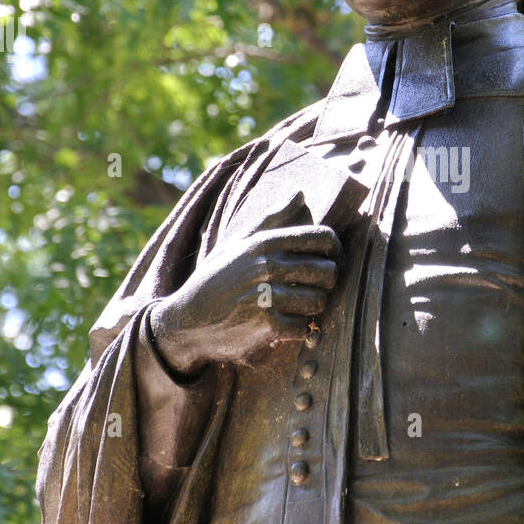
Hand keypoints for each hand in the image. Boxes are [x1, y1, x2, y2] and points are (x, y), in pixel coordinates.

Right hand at [149, 204, 340, 373]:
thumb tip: (300, 194)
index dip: (336, 250)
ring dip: (312, 308)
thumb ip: (273, 217)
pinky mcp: (267, 325)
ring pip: (319, 300)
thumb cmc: (217, 278)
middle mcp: (268, 265)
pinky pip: (303, 326)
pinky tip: (284, 324)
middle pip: (328, 271)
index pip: (322, 237)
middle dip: (327, 283)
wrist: (187, 319)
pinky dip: (297, 329)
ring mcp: (268, 295)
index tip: (331, 260)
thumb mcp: (238, 243)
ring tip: (298, 307)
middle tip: (315, 288)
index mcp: (266, 242)